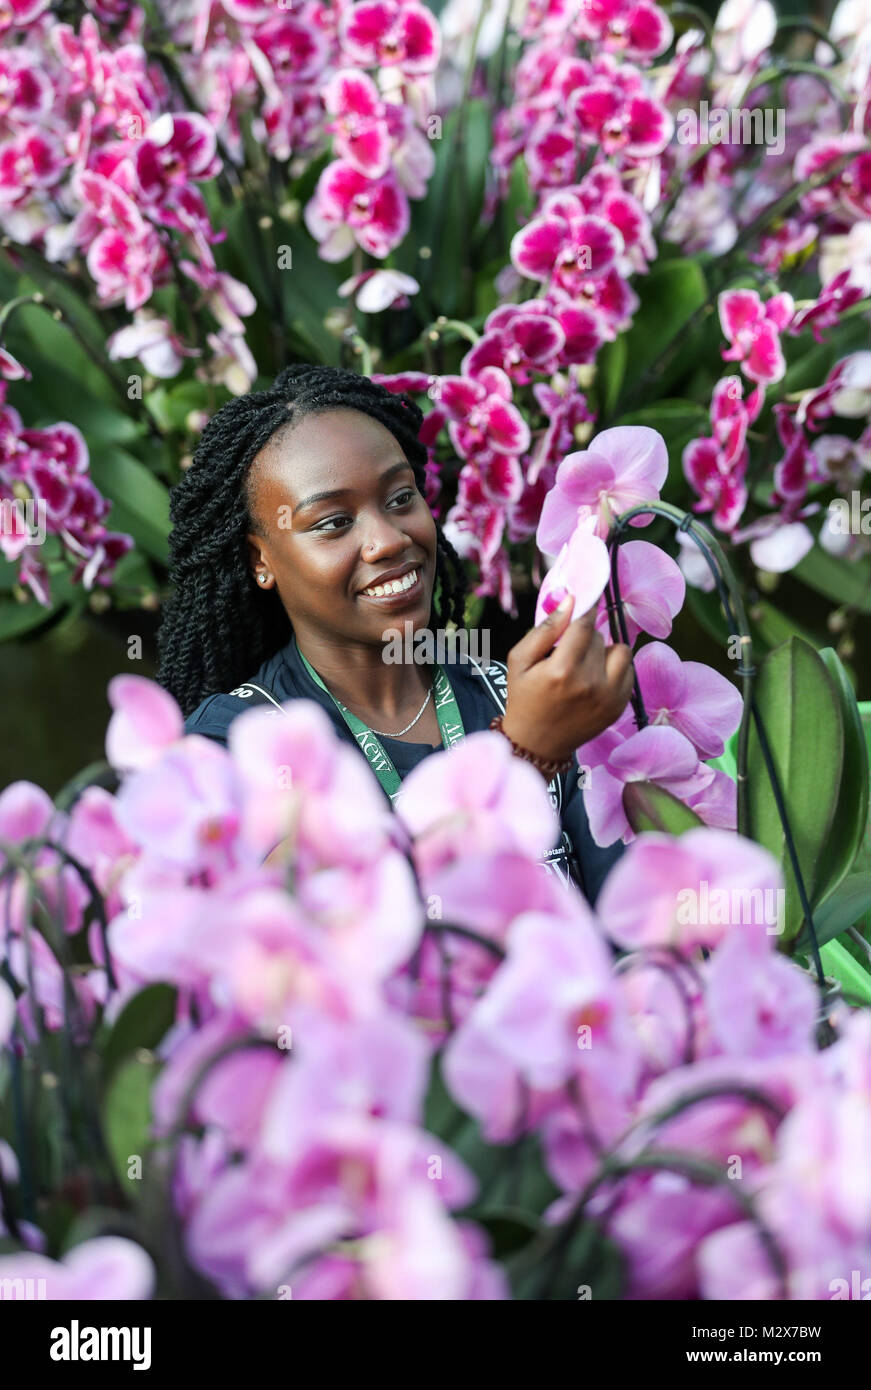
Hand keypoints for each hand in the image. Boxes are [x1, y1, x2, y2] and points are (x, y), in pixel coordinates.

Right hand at [501, 596, 634, 762]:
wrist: (537, 743)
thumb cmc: (524, 697)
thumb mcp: (520, 661)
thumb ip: (544, 629)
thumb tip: (571, 600)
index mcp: (562, 670)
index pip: (584, 625)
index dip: (585, 608)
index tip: (585, 598)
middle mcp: (590, 683)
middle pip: (598, 636)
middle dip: (584, 637)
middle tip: (568, 651)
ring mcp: (609, 697)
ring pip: (620, 650)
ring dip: (604, 650)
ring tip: (585, 663)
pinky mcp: (619, 706)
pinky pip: (628, 670)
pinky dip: (614, 668)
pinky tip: (596, 677)